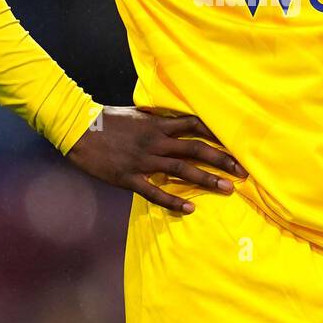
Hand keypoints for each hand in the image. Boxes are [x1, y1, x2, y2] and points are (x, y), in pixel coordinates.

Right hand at [66, 105, 247, 213]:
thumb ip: (158, 118)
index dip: (218, 135)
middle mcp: (156, 141)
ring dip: (207, 180)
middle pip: (196, 149)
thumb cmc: (108, 120)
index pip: (196, 126)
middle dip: (222, 160)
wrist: (79, 130)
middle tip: (243, 171)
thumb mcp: (137, 113)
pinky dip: (173, 200)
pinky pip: (155, 192)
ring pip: (182, 170)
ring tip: (228, 189)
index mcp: (158, 124)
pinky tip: (189, 208)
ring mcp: (144, 160)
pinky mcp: (130, 177)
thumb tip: (177, 118)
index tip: (237, 144)